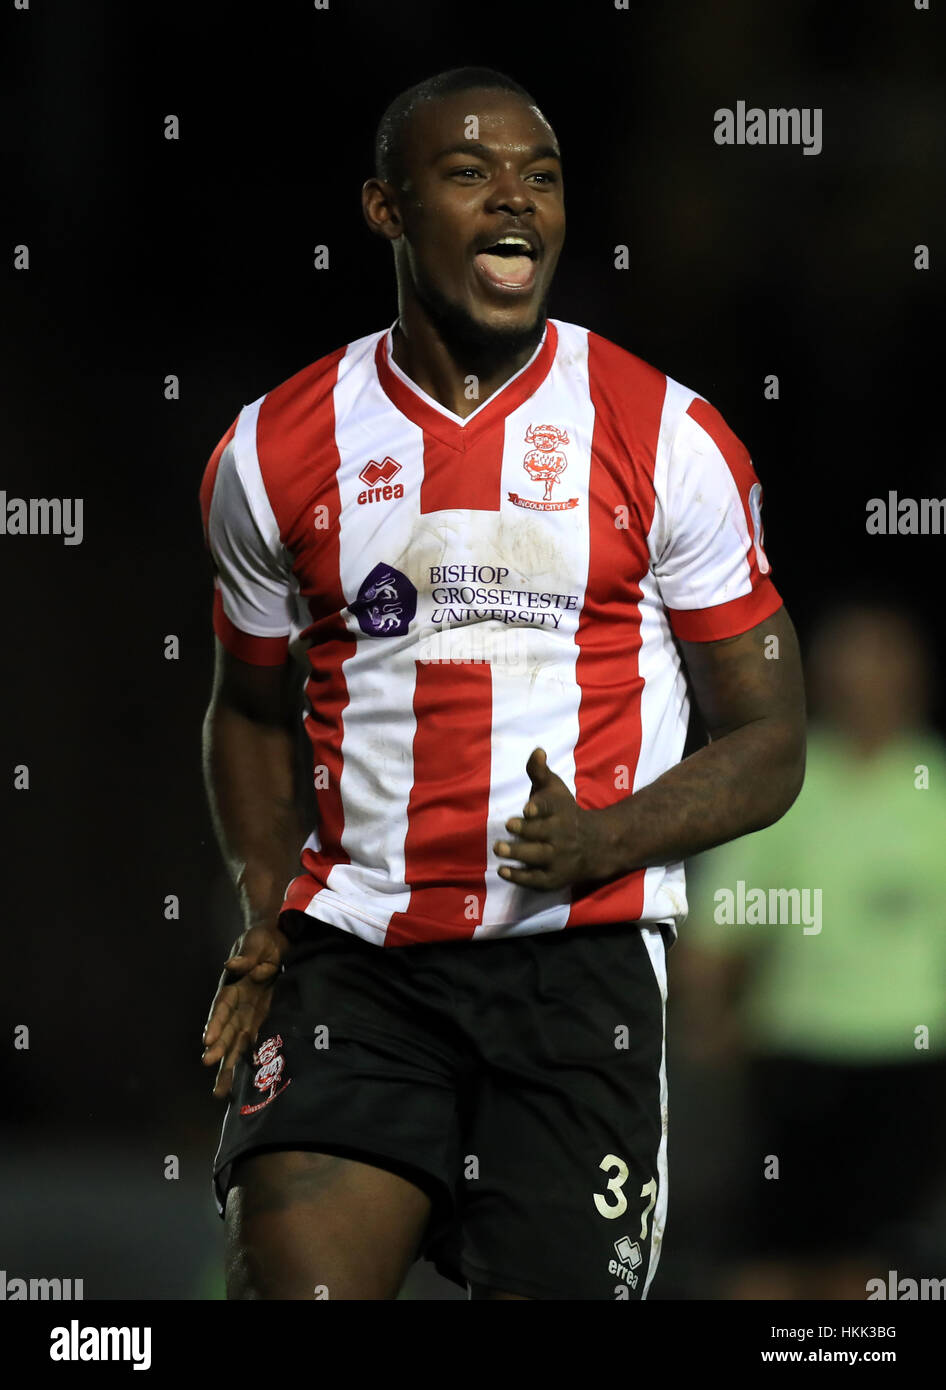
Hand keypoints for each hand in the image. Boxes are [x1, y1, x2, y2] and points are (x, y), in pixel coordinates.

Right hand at [201, 919, 289, 1098]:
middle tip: (210, 1066)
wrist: (277, 941)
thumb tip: (231, 966)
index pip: (221, 1007)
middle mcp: (236, 1004)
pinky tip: (250, 1075)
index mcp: (230, 987)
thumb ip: (247, 957)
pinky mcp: (261, 1017)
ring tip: (219, 1091)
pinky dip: (251, 1056)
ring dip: (229, 1064)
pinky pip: (255, 1039)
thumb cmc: (261, 940)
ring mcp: (247, 1013)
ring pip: (236, 1042)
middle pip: (226, 1030)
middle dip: (219, 1049)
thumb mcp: (255, 943)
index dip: (215, 1023)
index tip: (208, 1040)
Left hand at [493, 748, 613, 890]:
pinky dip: (519, 877)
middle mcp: (561, 834)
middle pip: (542, 832)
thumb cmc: (565, 812)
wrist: (596, 845)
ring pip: (538, 856)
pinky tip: (503, 870)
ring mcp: (559, 857)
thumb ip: (539, 771)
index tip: (527, 809)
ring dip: (518, 853)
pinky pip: (537, 879)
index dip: (538, 808)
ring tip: (498, 848)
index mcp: (560, 810)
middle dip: (525, 829)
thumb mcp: (555, 790)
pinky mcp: (555, 877)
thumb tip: (537, 750)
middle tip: (508, 826)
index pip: (550, 807)